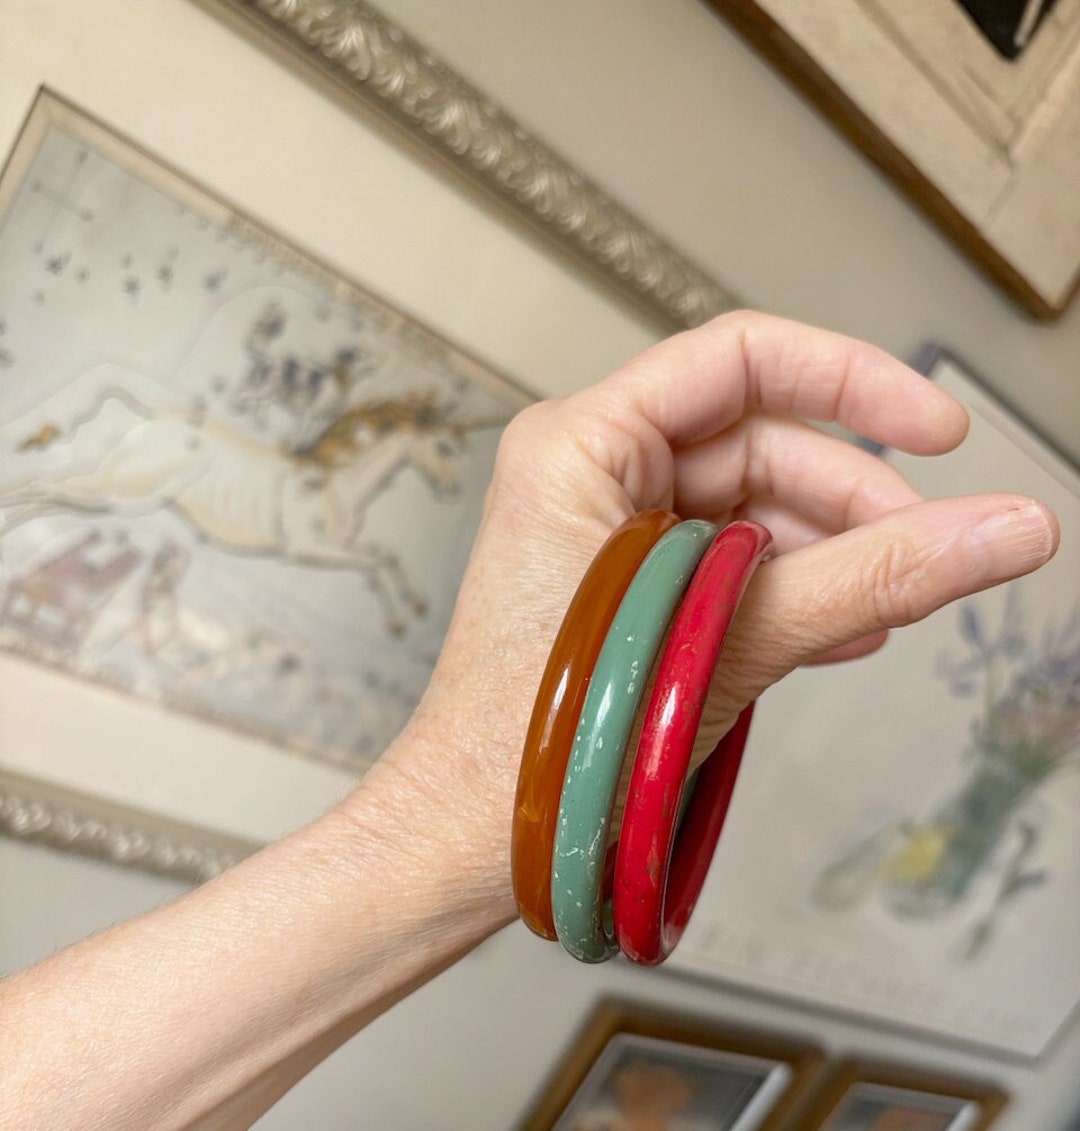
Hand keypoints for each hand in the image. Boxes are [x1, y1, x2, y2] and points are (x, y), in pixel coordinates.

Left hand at [351, 312, 1058, 908]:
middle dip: (850, 498)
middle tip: (923, 552)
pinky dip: (793, 593)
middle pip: (758, 442)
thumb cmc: (541, 737)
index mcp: (580, 445)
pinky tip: (841, 633)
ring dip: (830, 556)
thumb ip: (871, 576)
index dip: (851, 381)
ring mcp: (610, 534)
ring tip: (882, 610)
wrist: (474, 840)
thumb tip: (1001, 528)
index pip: (739, 360)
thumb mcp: (728, 639)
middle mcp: (591, 475)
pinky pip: (732, 565)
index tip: (938, 430)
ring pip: (754, 511)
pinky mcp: (633, 591)